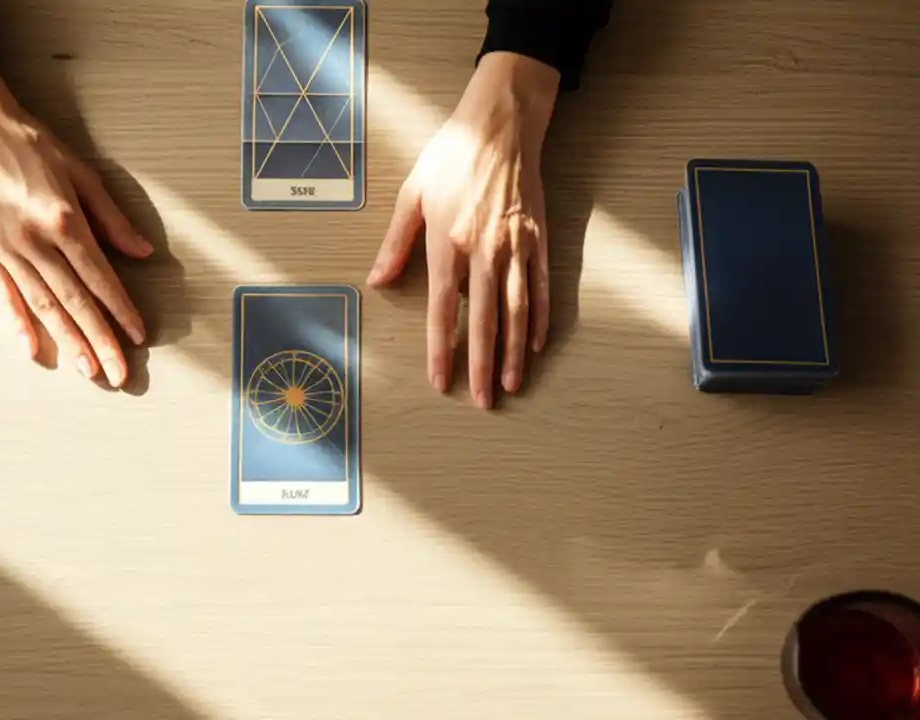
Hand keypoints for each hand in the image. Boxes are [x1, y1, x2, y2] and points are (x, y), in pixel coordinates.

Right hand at [0, 35, 150, 386]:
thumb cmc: (32, 144)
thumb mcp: (82, 173)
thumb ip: (112, 218)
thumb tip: (142, 252)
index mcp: (63, 219)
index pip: (99, 277)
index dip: (121, 309)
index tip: (139, 336)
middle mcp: (34, 239)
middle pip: (74, 301)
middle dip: (100, 340)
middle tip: (119, 375)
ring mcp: (5, 247)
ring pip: (43, 304)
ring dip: (67, 341)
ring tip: (87, 371)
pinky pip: (3, 293)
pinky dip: (18, 322)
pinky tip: (33, 348)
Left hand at [368, 52, 558, 408]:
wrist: (500, 123)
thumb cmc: (451, 156)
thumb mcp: (411, 194)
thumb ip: (396, 242)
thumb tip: (377, 281)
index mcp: (448, 242)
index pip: (443, 309)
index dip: (442, 349)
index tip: (441, 382)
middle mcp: (485, 250)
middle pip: (484, 319)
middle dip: (481, 364)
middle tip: (484, 401)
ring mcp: (516, 245)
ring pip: (517, 309)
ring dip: (513, 351)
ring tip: (511, 383)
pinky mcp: (539, 237)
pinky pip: (542, 285)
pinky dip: (541, 317)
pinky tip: (536, 345)